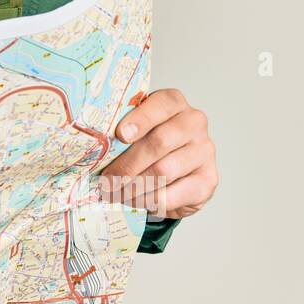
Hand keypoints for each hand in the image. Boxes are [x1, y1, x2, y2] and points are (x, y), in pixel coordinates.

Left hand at [100, 88, 217, 219]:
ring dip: (134, 186)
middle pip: (159, 142)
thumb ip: (123, 130)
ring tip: (116, 193)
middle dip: (128, 164)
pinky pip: (174, 194)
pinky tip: (136, 201)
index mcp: (174, 102)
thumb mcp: (135, 130)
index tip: (120, 135)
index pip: (161, 104)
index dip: (140, 119)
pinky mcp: (208, 180)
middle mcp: (194, 122)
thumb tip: (95, 147)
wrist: (175, 173)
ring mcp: (205, 151)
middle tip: (107, 180)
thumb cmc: (147, 144)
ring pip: (164, 171)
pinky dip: (149, 200)